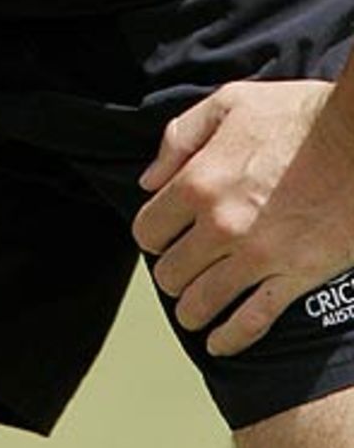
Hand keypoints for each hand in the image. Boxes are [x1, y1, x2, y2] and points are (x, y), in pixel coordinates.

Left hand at [132, 79, 353, 355]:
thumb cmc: (298, 116)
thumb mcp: (229, 104)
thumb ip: (180, 138)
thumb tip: (150, 180)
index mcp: (198, 182)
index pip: (148, 231)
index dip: (152, 236)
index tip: (162, 237)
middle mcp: (220, 225)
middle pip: (171, 273)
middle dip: (171, 274)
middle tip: (180, 271)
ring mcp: (258, 255)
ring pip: (202, 303)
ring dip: (192, 310)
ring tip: (193, 310)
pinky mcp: (295, 276)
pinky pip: (253, 321)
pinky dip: (230, 338)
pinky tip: (218, 343)